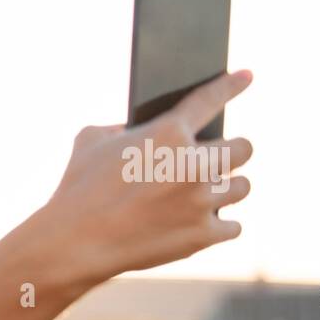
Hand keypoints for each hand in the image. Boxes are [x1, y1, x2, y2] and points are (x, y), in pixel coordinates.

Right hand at [43, 70, 254, 282]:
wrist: (72, 243)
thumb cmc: (77, 189)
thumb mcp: (90, 141)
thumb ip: (119, 127)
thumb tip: (134, 131)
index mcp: (168, 132)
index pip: (211, 98)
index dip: (232, 85)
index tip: (247, 76)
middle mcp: (193, 164)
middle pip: (244, 148)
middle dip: (233, 151)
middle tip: (216, 160)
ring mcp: (201, 201)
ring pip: (243, 187)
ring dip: (229, 187)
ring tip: (210, 193)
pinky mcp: (202, 236)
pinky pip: (233, 226)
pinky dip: (220, 225)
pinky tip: (207, 223)